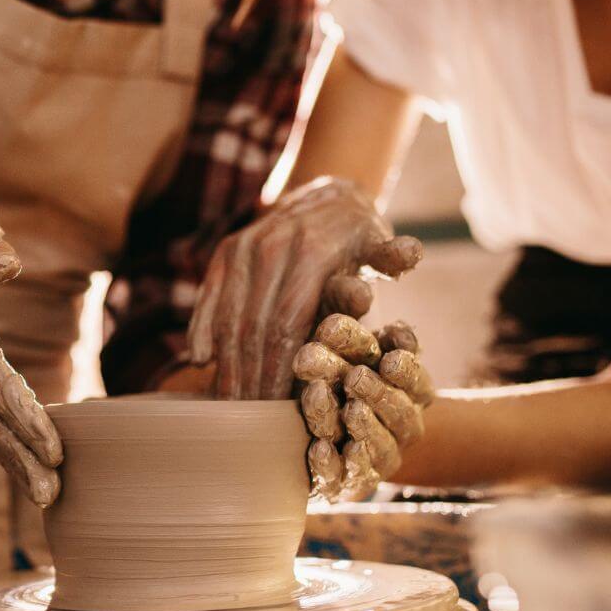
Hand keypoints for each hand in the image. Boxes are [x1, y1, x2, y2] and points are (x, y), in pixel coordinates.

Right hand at [187, 177, 422, 399]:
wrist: (324, 193)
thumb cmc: (358, 234)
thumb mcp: (381, 242)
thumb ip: (392, 257)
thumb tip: (409, 254)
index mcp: (309, 251)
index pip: (285, 325)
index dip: (277, 371)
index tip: (276, 409)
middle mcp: (268, 248)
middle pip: (253, 328)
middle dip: (248, 377)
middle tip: (247, 417)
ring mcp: (242, 250)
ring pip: (227, 318)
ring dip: (225, 364)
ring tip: (227, 402)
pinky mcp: (224, 254)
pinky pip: (209, 299)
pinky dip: (202, 331)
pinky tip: (201, 364)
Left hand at [293, 315, 432, 499]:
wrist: (333, 432)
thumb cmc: (340, 369)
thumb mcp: (351, 345)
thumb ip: (362, 332)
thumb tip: (383, 316)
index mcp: (410, 389)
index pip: (415, 380)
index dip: (407, 371)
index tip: (390, 358)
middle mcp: (400, 425)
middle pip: (397, 412)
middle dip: (377, 393)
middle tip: (355, 377)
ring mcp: (376, 457)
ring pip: (376, 447)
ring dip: (362, 427)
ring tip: (347, 409)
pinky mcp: (346, 482)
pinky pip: (342, 478)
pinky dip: (331, 464)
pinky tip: (316, 448)